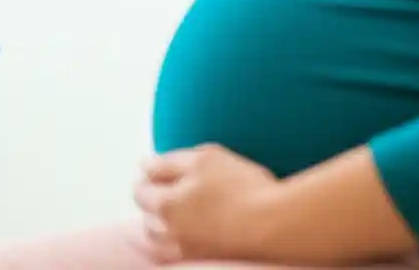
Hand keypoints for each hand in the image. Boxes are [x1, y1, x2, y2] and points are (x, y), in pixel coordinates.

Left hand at [133, 143, 280, 262]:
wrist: (277, 226)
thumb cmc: (243, 187)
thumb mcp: (204, 158)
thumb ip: (168, 162)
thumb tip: (144, 165)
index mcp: (166, 204)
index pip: (141, 190)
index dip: (150, 178)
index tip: (160, 173)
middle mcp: (170, 233)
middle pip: (147, 217)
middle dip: (153, 202)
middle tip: (170, 191)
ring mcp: (186, 252)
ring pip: (158, 240)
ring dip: (162, 226)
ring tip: (180, 214)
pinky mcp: (203, 263)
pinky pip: (174, 256)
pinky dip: (175, 245)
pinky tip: (191, 235)